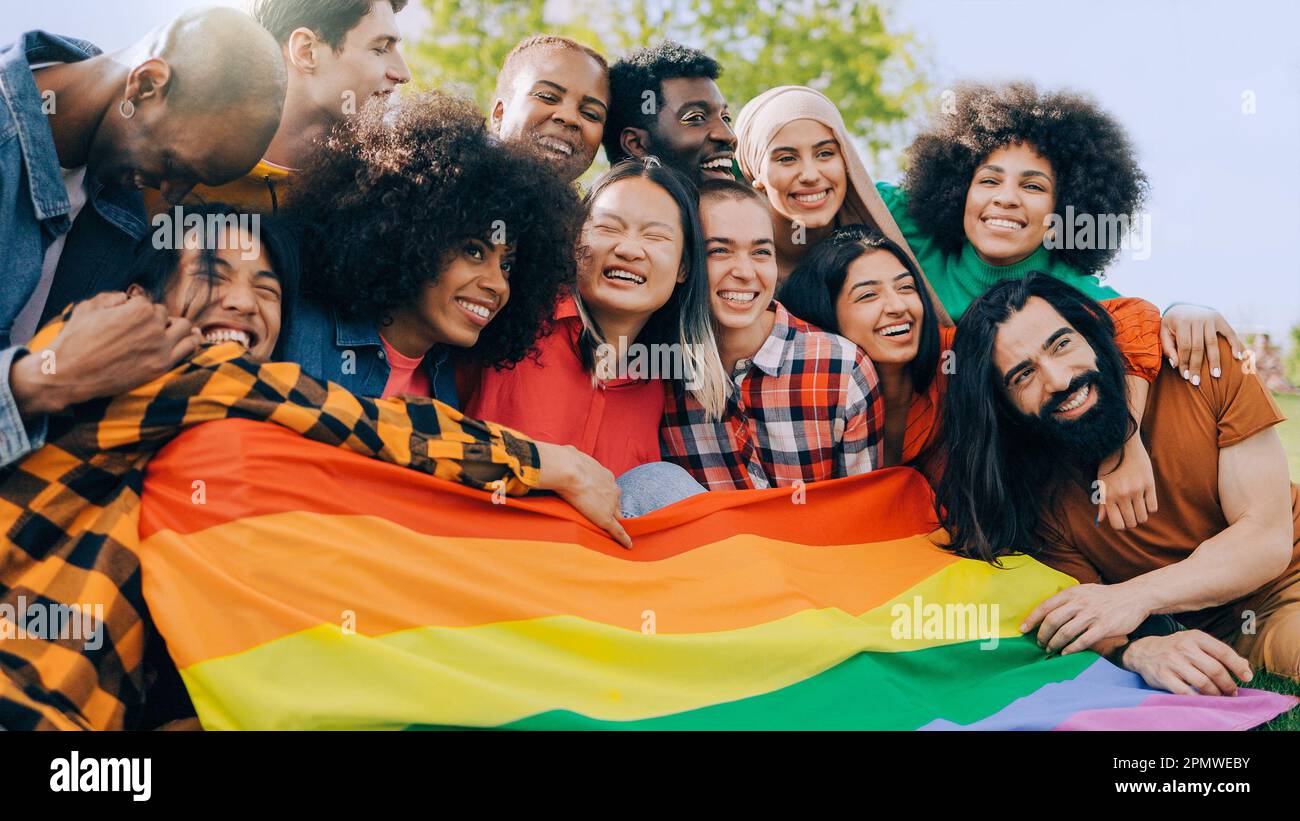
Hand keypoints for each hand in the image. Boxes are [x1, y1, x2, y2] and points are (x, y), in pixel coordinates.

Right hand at [11, 292, 201, 416]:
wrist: (69, 373)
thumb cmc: (75, 339)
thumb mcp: (87, 308)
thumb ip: (110, 297)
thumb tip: (126, 297)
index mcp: (138, 308)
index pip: (148, 302)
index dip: (137, 309)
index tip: (129, 318)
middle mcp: (154, 325)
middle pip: (165, 315)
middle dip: (155, 319)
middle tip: (142, 329)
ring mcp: (160, 347)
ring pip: (184, 328)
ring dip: (176, 327)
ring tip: (169, 331)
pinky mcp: (162, 365)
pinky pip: (189, 348)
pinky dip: (192, 340)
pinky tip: (192, 337)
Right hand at [535, 441, 631, 548]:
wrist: (568, 469)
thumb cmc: (567, 461)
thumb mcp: (574, 455)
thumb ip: (575, 457)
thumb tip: (567, 452)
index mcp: (606, 476)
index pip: (610, 490)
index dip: (607, 497)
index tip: (603, 500)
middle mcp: (612, 489)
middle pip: (616, 503)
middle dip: (614, 509)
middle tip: (610, 516)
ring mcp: (610, 504)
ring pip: (616, 516)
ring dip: (616, 522)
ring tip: (617, 532)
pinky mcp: (606, 518)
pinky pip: (618, 531)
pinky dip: (624, 539)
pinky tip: (628, 546)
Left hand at [1020, 582, 1149, 654]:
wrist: (1134, 596)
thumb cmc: (1105, 597)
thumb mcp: (1083, 591)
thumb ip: (1067, 600)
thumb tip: (1046, 613)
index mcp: (1072, 593)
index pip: (1045, 606)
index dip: (1031, 619)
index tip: (1022, 630)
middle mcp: (1080, 603)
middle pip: (1052, 621)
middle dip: (1042, 635)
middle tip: (1039, 643)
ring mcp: (1092, 615)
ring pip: (1065, 632)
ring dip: (1054, 644)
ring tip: (1050, 649)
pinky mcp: (1104, 627)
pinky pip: (1082, 641)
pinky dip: (1071, 649)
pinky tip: (1065, 653)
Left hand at [1095, 436, 1156, 529]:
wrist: (1123, 443)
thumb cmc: (1109, 464)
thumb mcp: (1101, 483)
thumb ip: (1102, 503)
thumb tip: (1100, 521)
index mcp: (1109, 496)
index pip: (1118, 524)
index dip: (1120, 526)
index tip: (1121, 520)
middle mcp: (1122, 495)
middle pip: (1132, 523)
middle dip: (1131, 521)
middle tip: (1129, 513)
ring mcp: (1137, 490)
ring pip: (1143, 517)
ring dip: (1140, 515)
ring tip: (1136, 506)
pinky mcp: (1149, 484)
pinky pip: (1153, 507)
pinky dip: (1149, 507)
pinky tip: (1144, 499)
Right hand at [1122, 631, 1252, 695]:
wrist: (1144, 651)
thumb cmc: (1177, 648)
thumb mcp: (1196, 643)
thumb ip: (1219, 653)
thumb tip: (1245, 666)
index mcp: (1195, 637)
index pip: (1223, 652)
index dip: (1238, 667)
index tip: (1247, 678)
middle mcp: (1184, 647)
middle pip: (1215, 670)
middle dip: (1228, 685)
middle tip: (1232, 692)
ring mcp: (1172, 662)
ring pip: (1203, 683)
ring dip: (1216, 694)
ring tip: (1219, 696)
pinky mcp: (1163, 676)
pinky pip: (1186, 692)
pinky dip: (1198, 699)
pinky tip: (1203, 699)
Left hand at [1160, 304, 1244, 385]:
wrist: (1183, 306)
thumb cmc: (1172, 324)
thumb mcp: (1164, 332)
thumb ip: (1168, 348)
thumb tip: (1175, 365)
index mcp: (1182, 322)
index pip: (1184, 346)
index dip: (1184, 362)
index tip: (1186, 377)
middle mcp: (1197, 319)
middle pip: (1198, 346)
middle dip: (1197, 365)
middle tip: (1197, 382)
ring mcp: (1210, 319)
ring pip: (1213, 343)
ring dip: (1215, 360)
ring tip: (1216, 375)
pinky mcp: (1220, 319)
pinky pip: (1230, 333)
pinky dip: (1234, 345)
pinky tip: (1237, 357)